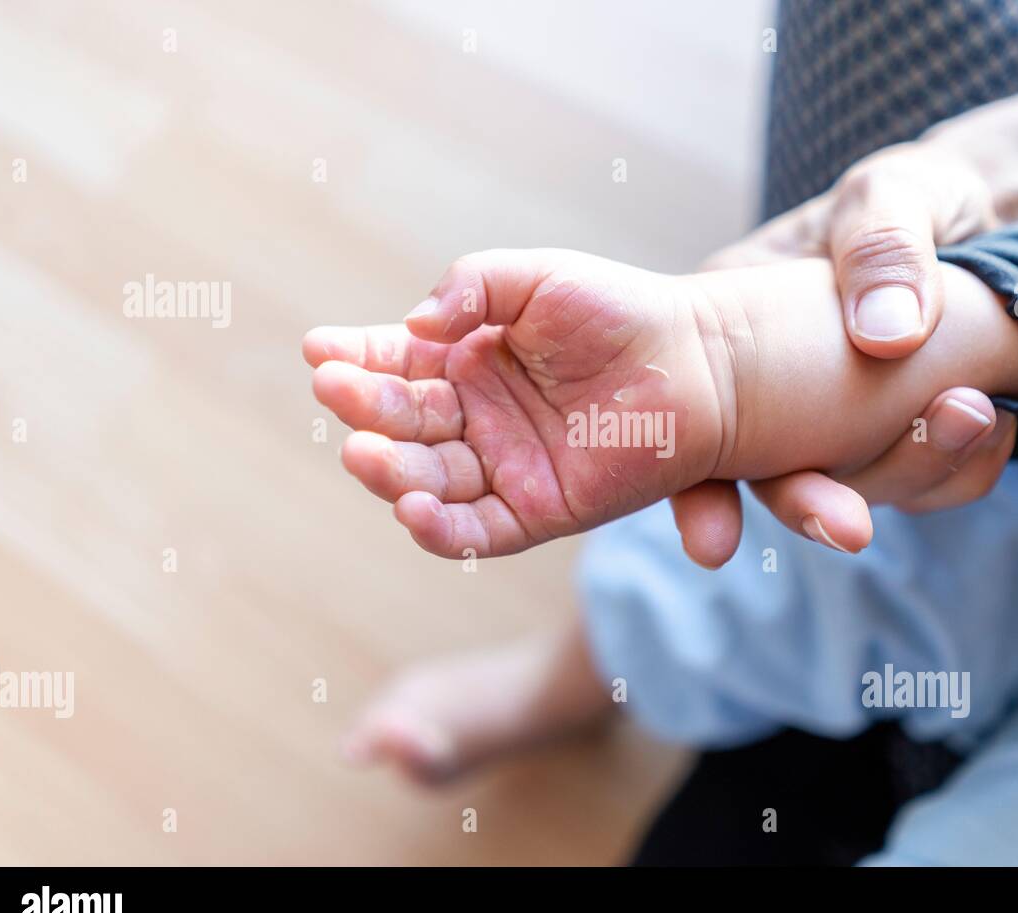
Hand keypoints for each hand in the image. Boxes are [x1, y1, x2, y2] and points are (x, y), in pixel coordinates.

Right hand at [303, 249, 734, 557]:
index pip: (395, 363)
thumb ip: (472, 285)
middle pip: (404, 423)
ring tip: (364, 454)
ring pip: (430, 479)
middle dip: (366, 409)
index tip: (319, 350)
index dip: (355, 359)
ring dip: (390, 472)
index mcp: (468, 359)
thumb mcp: (538, 277)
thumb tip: (415, 325)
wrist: (698, 359)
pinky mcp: (540, 510)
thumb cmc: (619, 309)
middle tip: (337, 392)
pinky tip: (410, 510)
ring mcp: (505, 466)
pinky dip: (441, 529)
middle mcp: (477, 417)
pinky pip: (479, 530)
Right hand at [672, 141, 1017, 568]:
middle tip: (849, 529)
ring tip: (979, 417)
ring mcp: (832, 429)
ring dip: (913, 471)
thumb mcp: (896, 196)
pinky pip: (920, 486)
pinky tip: (996, 428)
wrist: (998, 228)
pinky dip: (960, 468)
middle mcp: (769, 392)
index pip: (689, 423)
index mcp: (732, 325)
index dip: (695, 491)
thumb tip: (881, 336)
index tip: (714, 544)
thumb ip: (884, 248)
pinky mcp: (893, 446)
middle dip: (810, 505)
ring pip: (854, 489)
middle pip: (769, 477)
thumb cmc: (919, 200)